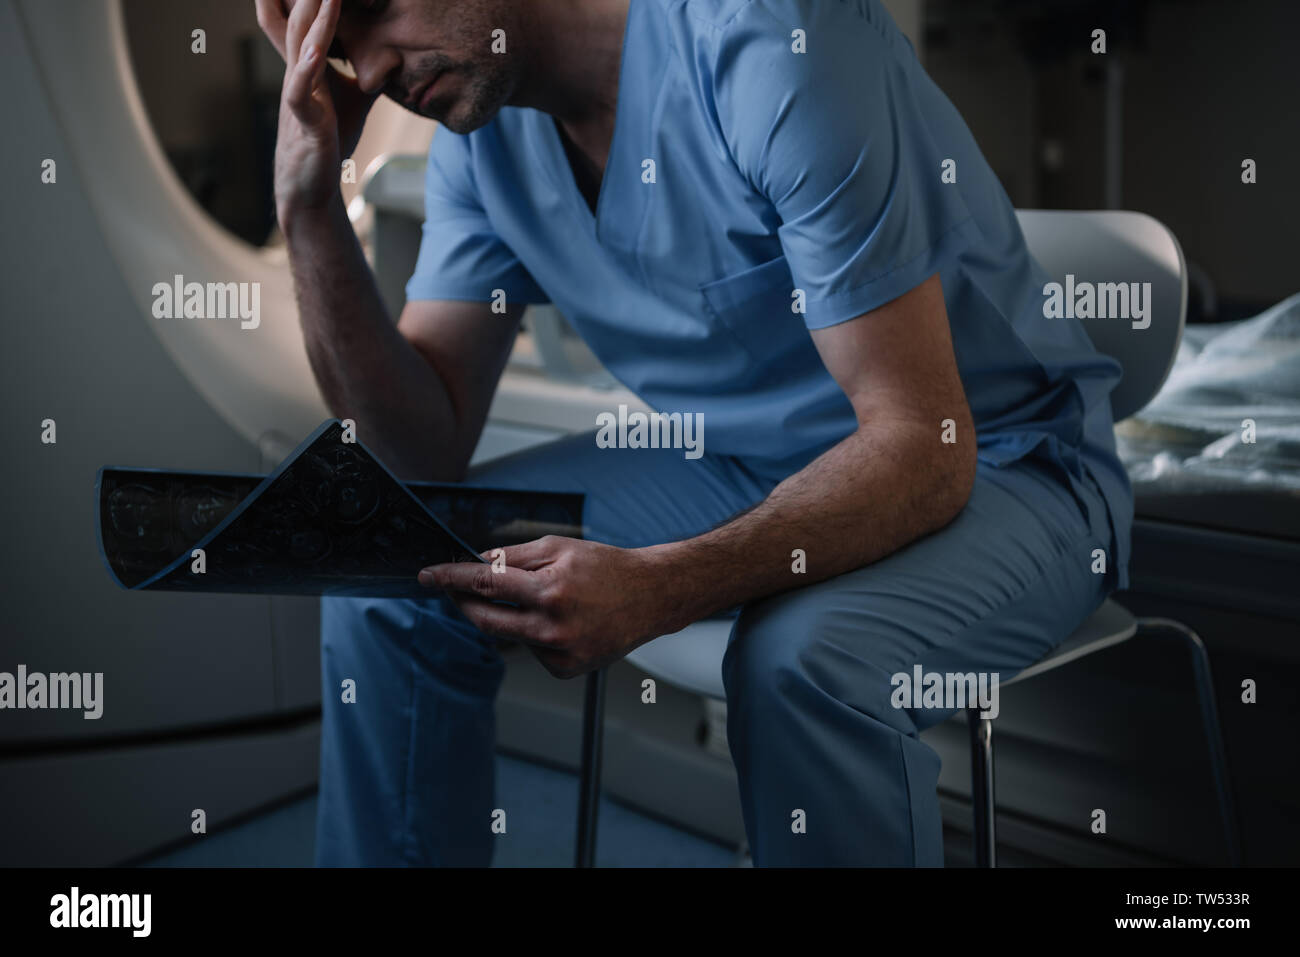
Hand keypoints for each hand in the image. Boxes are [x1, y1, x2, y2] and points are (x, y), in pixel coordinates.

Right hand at [255, 0, 378, 223]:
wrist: (312, 186)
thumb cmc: (328, 139)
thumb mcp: (354, 99)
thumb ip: (368, 75)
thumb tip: (393, 56)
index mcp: (307, 65)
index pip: (304, 19)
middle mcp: (297, 72)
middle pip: (295, 19)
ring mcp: (298, 95)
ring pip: (297, 45)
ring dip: (314, 17)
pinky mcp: (304, 122)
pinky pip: (299, 90)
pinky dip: (307, 67)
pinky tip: (316, 48)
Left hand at [418, 537, 676, 678]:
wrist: (650, 597)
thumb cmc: (607, 568)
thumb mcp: (559, 547)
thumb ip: (513, 557)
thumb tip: (475, 564)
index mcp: (550, 591)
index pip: (485, 583)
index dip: (451, 578)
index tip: (428, 576)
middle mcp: (553, 628)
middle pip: (484, 620)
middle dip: (463, 603)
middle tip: (454, 588)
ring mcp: (559, 654)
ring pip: (508, 635)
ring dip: (508, 615)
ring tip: (543, 598)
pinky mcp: (564, 670)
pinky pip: (531, 650)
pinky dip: (533, 633)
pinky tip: (561, 622)